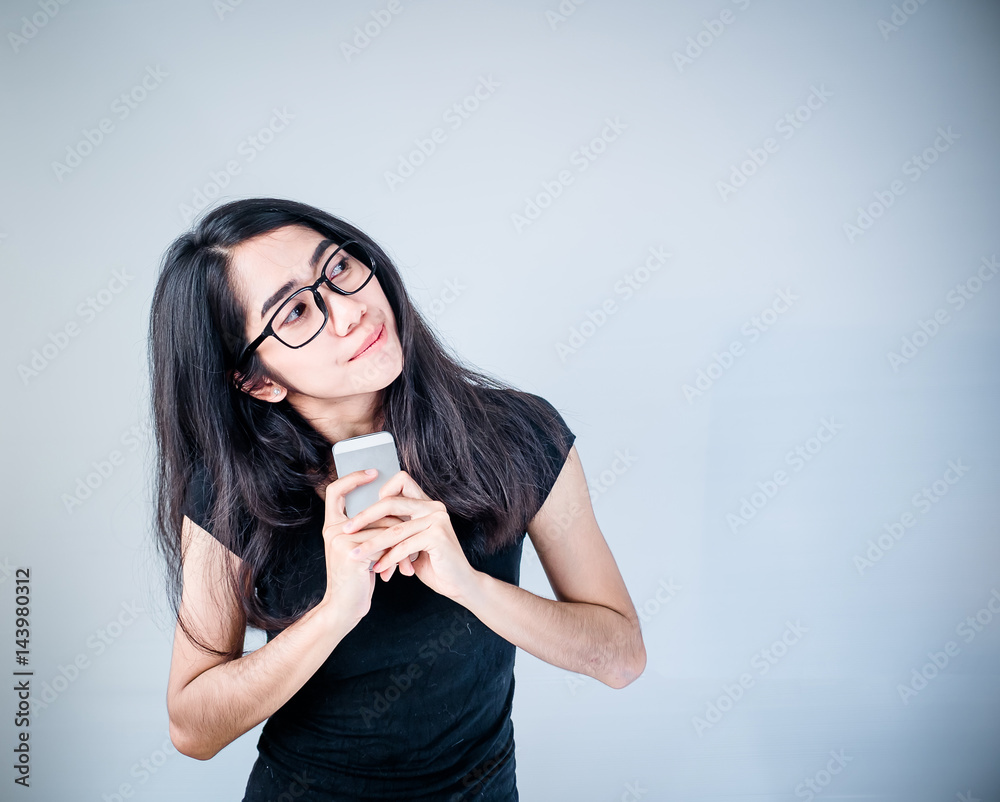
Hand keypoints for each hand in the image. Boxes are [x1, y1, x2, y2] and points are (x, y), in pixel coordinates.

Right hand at [319, 469, 406, 624]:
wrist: (345, 608)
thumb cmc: (356, 578)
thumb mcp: (359, 548)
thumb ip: (367, 528)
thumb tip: (393, 505)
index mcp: (332, 526)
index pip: (336, 490)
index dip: (353, 478)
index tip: (374, 471)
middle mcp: (333, 530)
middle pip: (373, 512)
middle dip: (396, 525)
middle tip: (413, 530)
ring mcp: (340, 541)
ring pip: (383, 528)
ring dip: (401, 544)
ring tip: (409, 560)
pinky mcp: (352, 554)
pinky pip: (385, 544)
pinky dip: (397, 556)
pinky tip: (402, 570)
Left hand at [340, 470, 479, 601]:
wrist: (459, 583)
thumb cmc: (432, 562)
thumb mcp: (411, 540)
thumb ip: (398, 525)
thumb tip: (363, 518)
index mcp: (427, 503)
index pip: (401, 481)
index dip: (380, 489)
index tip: (362, 509)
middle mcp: (434, 506)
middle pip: (391, 502)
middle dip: (365, 517)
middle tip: (346, 530)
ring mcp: (437, 520)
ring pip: (394, 529)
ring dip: (371, 544)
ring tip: (355, 555)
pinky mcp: (438, 536)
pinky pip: (404, 547)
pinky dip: (388, 559)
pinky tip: (378, 569)